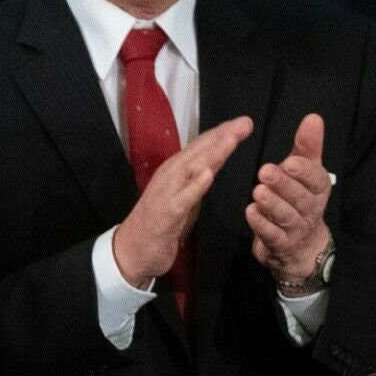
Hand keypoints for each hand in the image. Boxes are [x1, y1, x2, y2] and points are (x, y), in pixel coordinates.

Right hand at [113, 116, 253, 285]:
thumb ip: (196, 183)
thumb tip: (213, 167)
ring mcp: (166, 194)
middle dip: (222, 136)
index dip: (222, 134)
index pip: (200, 148)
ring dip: (212, 154)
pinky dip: (195, 186)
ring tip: (231, 139)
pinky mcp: (166, 214)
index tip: (243, 123)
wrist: (130, 252)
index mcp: (175, 172)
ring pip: (192, 169)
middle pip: (198, 152)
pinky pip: (183, 198)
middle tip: (244, 123)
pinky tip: (208, 174)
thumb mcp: (183, 200)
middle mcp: (170, 176)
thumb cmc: (158, 226)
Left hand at [247, 113, 332, 284]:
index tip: (290, 161)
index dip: (304, 171)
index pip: (316, 179)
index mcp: (319, 188)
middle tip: (265, 171)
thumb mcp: (306, 171)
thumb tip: (313, 118)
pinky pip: (272, 235)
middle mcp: (311, 209)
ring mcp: (296, 229)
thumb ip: (308, 146)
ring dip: (271, 204)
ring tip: (257, 191)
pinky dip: (261, 224)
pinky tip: (250, 212)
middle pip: (299, 197)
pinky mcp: (280, 245)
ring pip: (285, 216)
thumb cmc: (300, 199)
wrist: (301, 246)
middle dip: (283, 184)